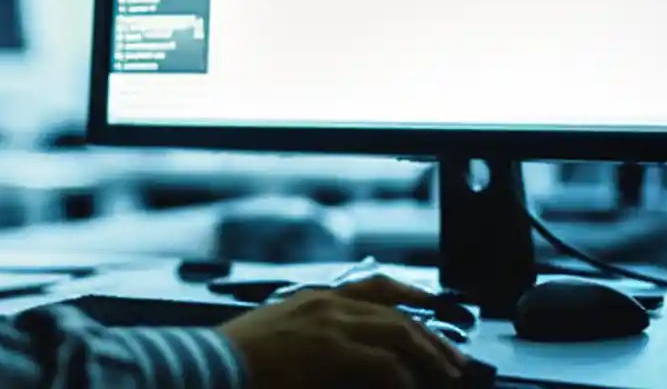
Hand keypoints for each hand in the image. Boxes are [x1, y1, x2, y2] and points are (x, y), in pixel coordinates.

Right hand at [218, 275, 467, 388]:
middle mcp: (328, 303)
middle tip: (456, 362)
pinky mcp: (332, 351)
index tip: (433, 307)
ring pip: (400, 333)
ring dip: (430, 357)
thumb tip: (346, 356)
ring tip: (450, 377)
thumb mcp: (279, 334)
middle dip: (432, 338)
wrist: (210, 365)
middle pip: (397, 314)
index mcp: (315, 297)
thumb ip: (314, 336)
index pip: (376, 287)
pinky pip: (384, 364)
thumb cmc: (236, 359)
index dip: (411, 296)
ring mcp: (331, 325)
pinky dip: (403, 378)